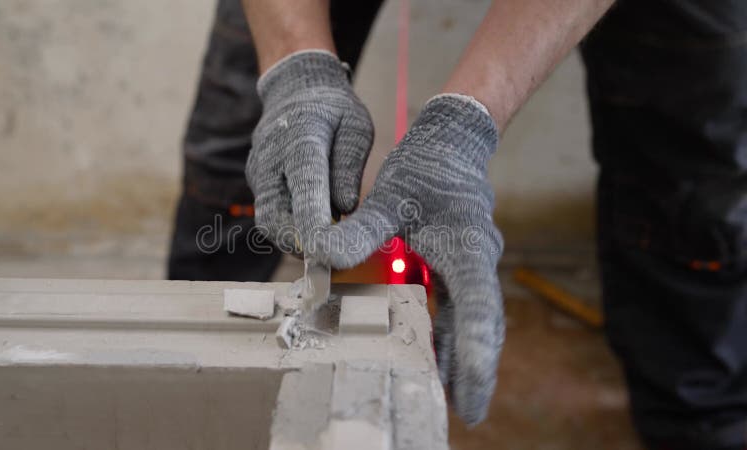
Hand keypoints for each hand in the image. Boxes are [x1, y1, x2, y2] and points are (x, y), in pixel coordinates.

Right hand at [246, 50, 373, 252]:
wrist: (295, 89)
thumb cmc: (333, 109)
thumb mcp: (356, 126)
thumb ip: (350, 164)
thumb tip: (345, 208)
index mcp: (301, 138)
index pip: (304, 186)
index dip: (314, 223)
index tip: (328, 250)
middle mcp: (271, 158)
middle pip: (274, 215)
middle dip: (299, 243)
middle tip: (330, 257)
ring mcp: (259, 171)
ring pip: (269, 221)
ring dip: (294, 240)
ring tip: (326, 244)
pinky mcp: (257, 181)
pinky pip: (270, 214)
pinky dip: (290, 228)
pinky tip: (315, 228)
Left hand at [321, 94, 503, 424]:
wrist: (452, 142)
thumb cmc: (425, 166)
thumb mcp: (390, 197)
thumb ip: (361, 229)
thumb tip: (325, 256)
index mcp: (466, 248)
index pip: (478, 310)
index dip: (475, 355)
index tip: (471, 396)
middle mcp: (476, 261)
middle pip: (482, 325)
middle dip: (474, 368)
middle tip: (466, 412)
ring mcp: (471, 264)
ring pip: (472, 319)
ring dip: (462, 354)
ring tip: (450, 395)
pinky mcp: (460, 263)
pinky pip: (460, 307)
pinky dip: (451, 333)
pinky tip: (435, 354)